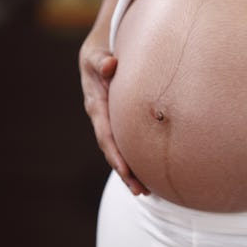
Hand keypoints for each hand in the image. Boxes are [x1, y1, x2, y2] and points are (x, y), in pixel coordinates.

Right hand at [79, 39, 149, 195]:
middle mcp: (102, 119)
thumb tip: (109, 65)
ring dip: (130, 171)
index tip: (126, 171)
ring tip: (145, 191)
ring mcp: (110, 122)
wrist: (98, 57)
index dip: (116, 154)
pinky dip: (135, 158)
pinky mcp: (119, 123)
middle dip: (125, 172)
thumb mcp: (96, 56)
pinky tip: (149, 172)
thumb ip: (101, 61)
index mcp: (96, 106)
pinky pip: (126, 143)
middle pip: (113, 151)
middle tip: (140, 190)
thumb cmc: (100, 56)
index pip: (106, 135)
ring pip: (120, 151)